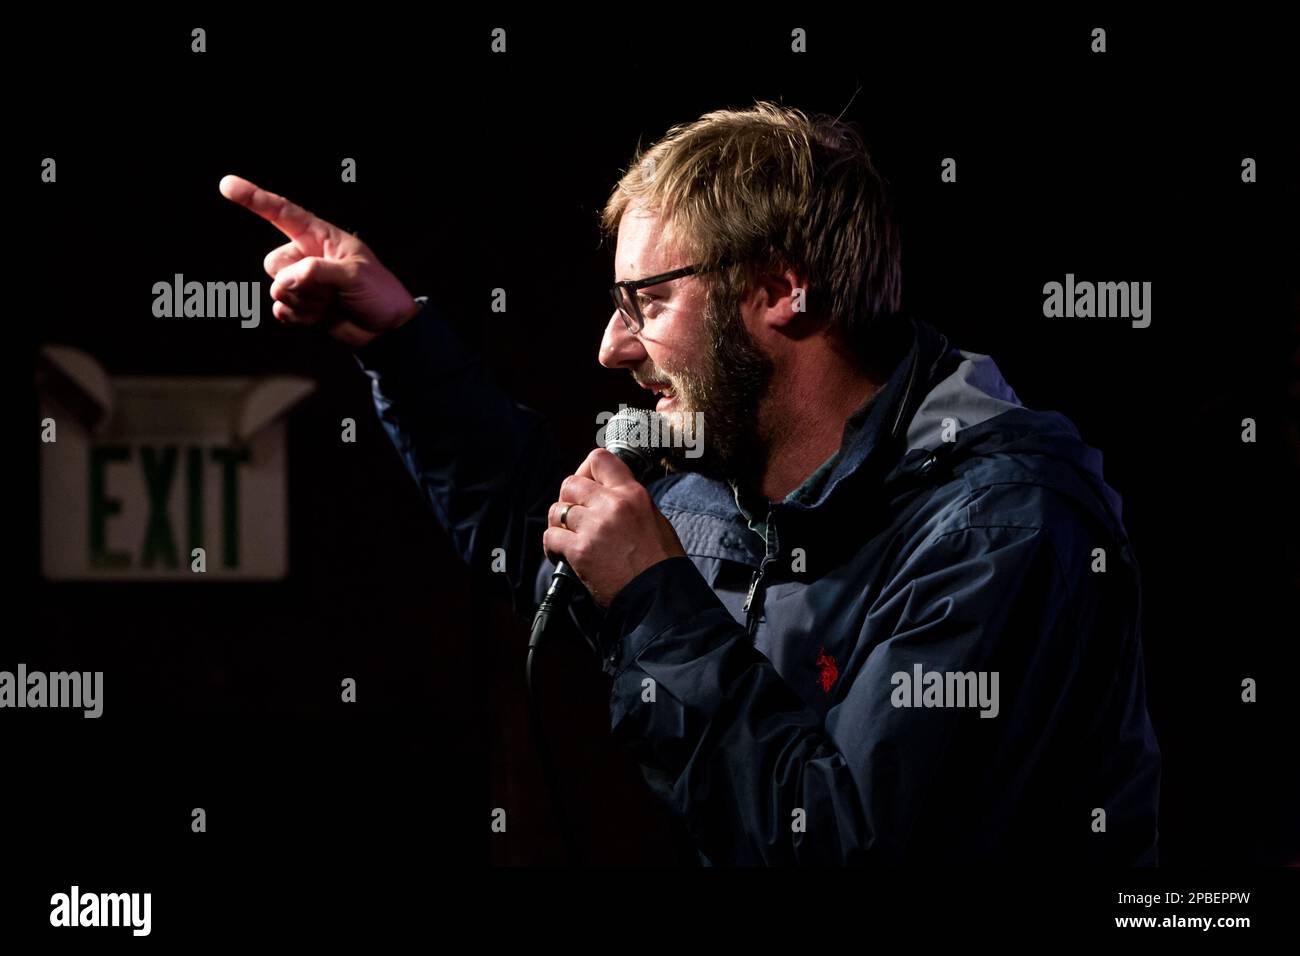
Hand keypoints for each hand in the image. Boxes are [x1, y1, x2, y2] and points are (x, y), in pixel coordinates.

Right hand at [218, 174, 419, 347]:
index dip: (254, 198)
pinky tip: (321, 317)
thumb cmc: (378, 293)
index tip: (227, 185)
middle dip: (296, 280)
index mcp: (321, 237)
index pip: (283, 214)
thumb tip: (284, 282)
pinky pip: (281, 309)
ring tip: (331, 302)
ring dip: (304, 301)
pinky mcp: (302, 306)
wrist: (386, 330)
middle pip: (273, 262)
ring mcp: (303, 282)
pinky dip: (299, 316)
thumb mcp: (353, 274)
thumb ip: (316, 271)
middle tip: (330, 289)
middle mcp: (307, 256)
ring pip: (277, 289)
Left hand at [543, 449, 686, 607]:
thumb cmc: (661, 563)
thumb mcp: (654, 519)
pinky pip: (551, 536)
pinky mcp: (580, 550)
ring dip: (559, 522)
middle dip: (569, 498)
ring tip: (568, 535)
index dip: (586, 469)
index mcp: (633, 494)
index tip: (585, 482)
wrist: (659, 595)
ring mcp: (594, 527)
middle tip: (575, 514)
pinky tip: (561, 554)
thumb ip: (629, 501)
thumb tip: (609, 494)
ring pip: (557, 509)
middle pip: (571, 484)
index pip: (599, 459)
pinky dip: (552, 546)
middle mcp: (612, 505)